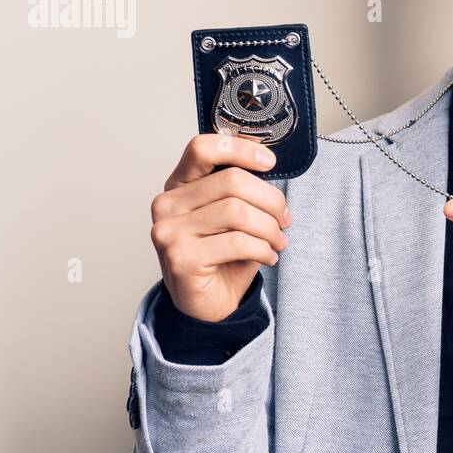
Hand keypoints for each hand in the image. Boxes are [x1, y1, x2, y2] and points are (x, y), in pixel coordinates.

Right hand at [150, 134, 292, 322]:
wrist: (207, 304)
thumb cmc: (222, 256)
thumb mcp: (232, 216)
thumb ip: (241, 190)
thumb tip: (271, 168)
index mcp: (179, 186)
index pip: (202, 149)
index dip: (240, 149)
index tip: (269, 162)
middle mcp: (167, 205)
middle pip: (232, 181)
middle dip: (270, 200)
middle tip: (285, 219)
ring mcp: (169, 232)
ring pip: (238, 211)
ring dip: (270, 228)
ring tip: (278, 240)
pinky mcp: (180, 258)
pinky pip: (237, 242)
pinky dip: (263, 249)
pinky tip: (268, 256)